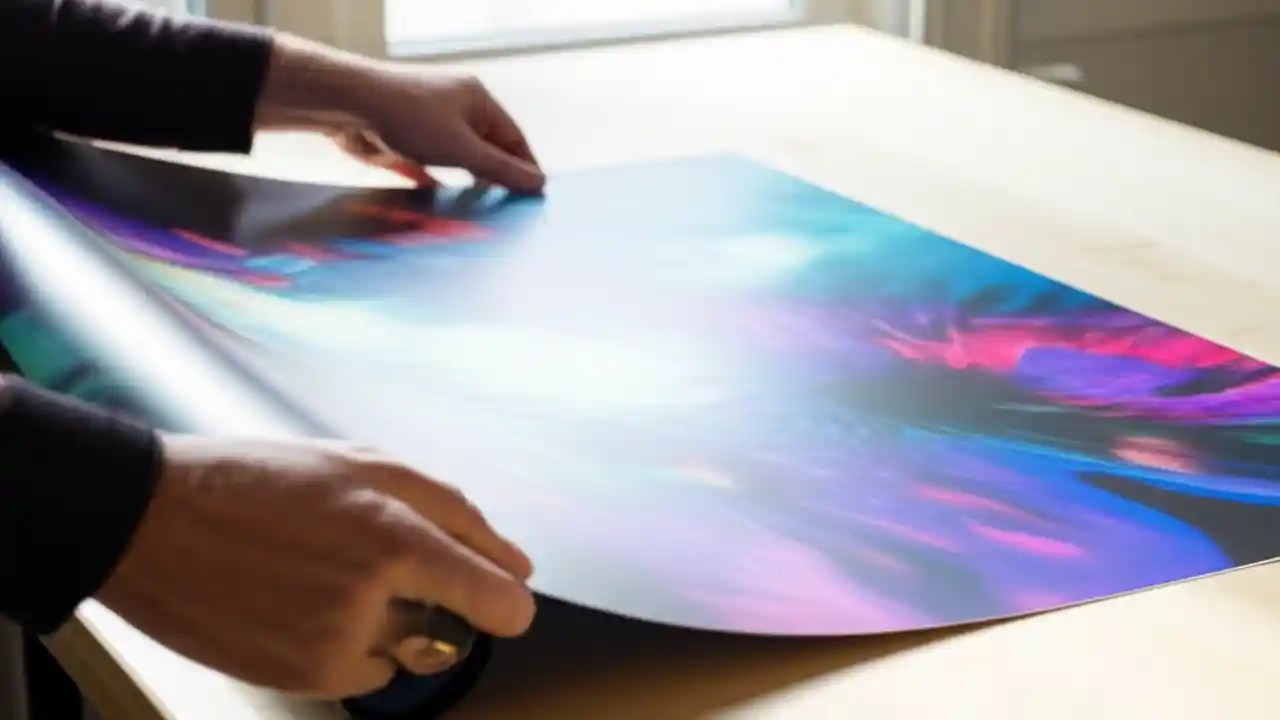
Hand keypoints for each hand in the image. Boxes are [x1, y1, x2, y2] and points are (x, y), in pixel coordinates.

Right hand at [95, 434, 534, 697]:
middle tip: (378, 562)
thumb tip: (516, 567)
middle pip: (453, 629)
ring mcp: (332, 647)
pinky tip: (303, 601)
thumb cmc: (261, 481)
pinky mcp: (301, 679)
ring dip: (389, 621)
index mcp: (394, 537)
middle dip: (437, 600)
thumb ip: (455, 513)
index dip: (507, 599)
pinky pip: (364, 671)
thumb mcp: (365, 464)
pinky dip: (350, 643)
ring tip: (327, 575)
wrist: (155, 523)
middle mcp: (368, 601)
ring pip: (407, 651)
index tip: (503, 596)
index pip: (497, 601)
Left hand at [255, 34, 544, 193]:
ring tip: (478, 209)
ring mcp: (427, 121)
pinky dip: (436, 182)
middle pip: (486, 146)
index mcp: (476, 99)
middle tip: (508, 207)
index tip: (535, 195)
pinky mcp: (402, 137)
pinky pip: (427, 164)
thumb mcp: (464, 148)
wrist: (348, 104)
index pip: (513, 136)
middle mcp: (454, 106)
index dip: (526, 166)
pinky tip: (440, 202)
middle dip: (496, 175)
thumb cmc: (409, 117)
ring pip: (456, 156)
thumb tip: (539, 182)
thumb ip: (501, 168)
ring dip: (466, 180)